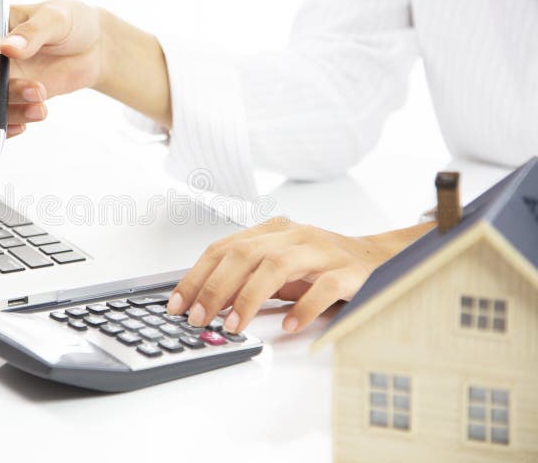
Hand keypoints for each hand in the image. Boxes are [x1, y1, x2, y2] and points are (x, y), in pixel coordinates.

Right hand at [0, 0, 103, 138]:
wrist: (91, 49)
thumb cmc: (71, 23)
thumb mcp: (57, 18)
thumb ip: (33, 31)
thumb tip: (6, 48)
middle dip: (2, 93)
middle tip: (38, 92)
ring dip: (5, 114)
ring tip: (42, 110)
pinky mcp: (3, 99)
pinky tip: (22, 126)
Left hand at [166, 218, 433, 333]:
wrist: (380, 258)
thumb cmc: (321, 265)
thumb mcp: (279, 266)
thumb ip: (246, 278)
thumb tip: (206, 302)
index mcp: (271, 231)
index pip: (224, 248)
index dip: (196, 276)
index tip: (178, 304)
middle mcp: (293, 235)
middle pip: (244, 254)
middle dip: (215, 288)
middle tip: (199, 318)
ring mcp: (321, 251)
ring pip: (276, 266)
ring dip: (249, 298)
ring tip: (234, 326)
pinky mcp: (347, 272)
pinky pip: (322, 288)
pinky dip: (303, 308)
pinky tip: (288, 326)